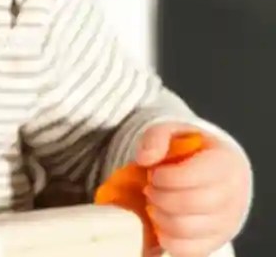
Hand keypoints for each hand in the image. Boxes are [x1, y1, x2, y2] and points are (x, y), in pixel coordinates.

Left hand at [136, 123, 250, 256]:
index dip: (164, 176)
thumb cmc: (191, 151)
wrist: (214, 172)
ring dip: (159, 216)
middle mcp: (232, 195)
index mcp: (225, 163)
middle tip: (150, 189)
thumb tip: (144, 158)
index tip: (154, 173)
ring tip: (154, 204)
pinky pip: (188, 250)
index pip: (193, 175)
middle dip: (158, 196)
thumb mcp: (173, 131)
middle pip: (189, 204)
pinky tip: (160, 222)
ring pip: (185, 229)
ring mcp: (227, 222)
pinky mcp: (216, 241)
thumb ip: (156, 137)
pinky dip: (166, 239)